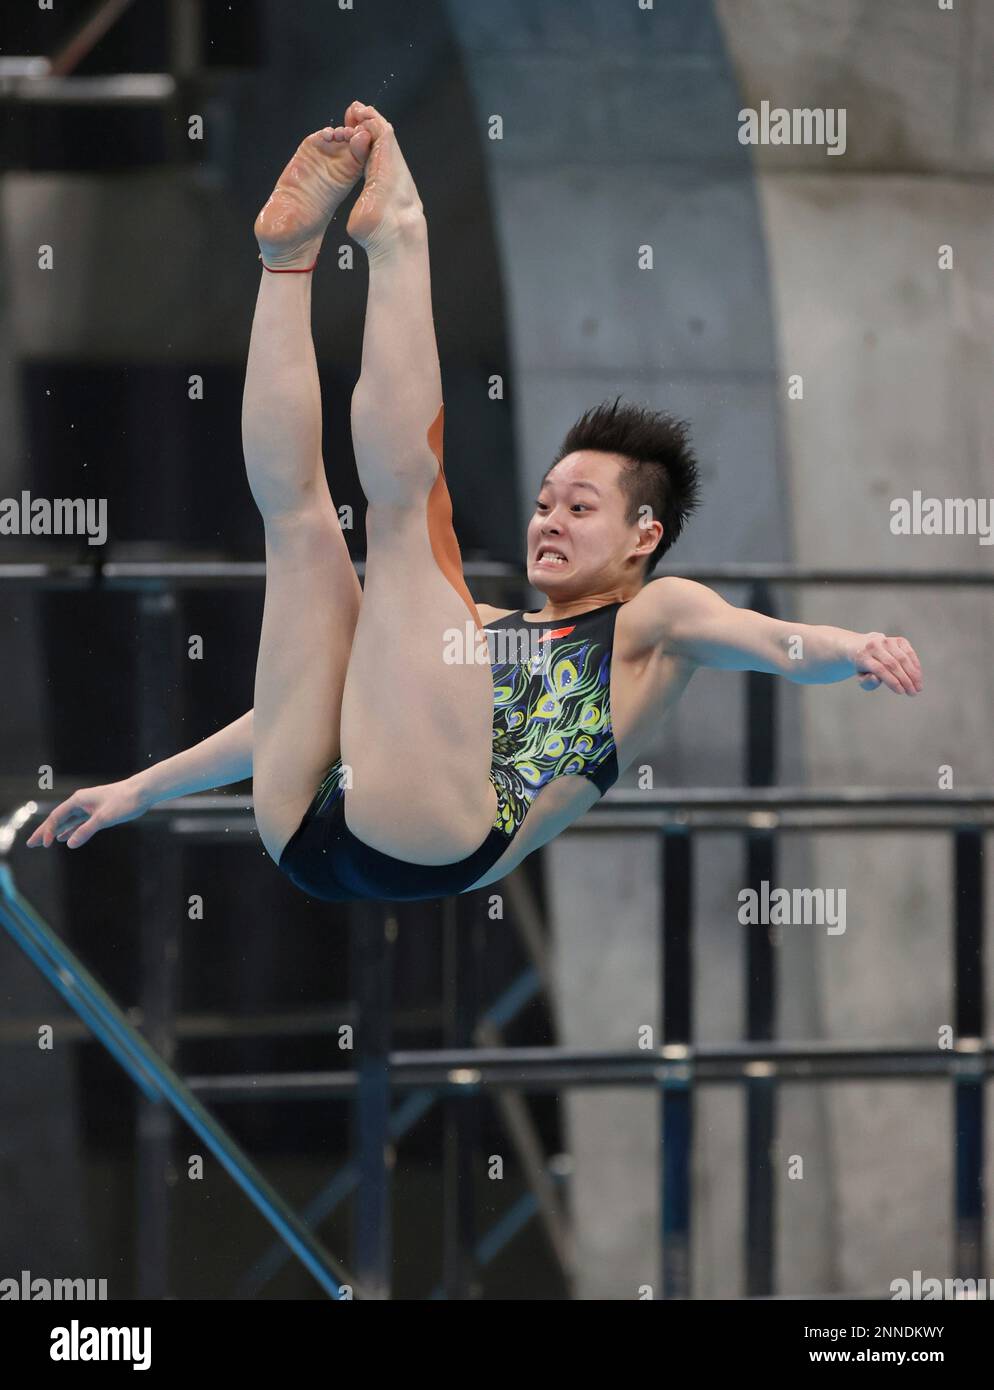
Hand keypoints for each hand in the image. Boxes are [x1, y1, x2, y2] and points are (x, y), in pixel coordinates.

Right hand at [25, 777, 152, 849]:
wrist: (142, 791)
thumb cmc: (124, 801)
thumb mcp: (104, 819)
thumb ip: (86, 831)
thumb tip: (69, 843)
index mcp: (79, 800)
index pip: (57, 816)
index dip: (48, 830)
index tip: (45, 844)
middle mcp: (81, 802)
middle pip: (58, 818)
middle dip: (44, 831)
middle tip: (30, 844)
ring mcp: (89, 806)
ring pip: (68, 821)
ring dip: (56, 831)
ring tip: (43, 843)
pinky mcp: (98, 811)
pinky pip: (79, 822)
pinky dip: (70, 830)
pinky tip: (64, 837)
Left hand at [849, 632, 922, 693]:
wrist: (864, 646)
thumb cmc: (865, 667)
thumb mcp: (861, 677)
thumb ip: (867, 682)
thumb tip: (876, 678)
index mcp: (863, 656)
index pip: (880, 669)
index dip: (892, 681)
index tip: (901, 692)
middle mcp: (874, 646)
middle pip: (893, 664)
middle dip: (905, 680)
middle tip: (913, 693)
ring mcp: (887, 641)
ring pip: (903, 659)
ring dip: (913, 674)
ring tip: (918, 687)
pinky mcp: (898, 640)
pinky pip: (910, 653)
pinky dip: (915, 665)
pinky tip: (918, 676)